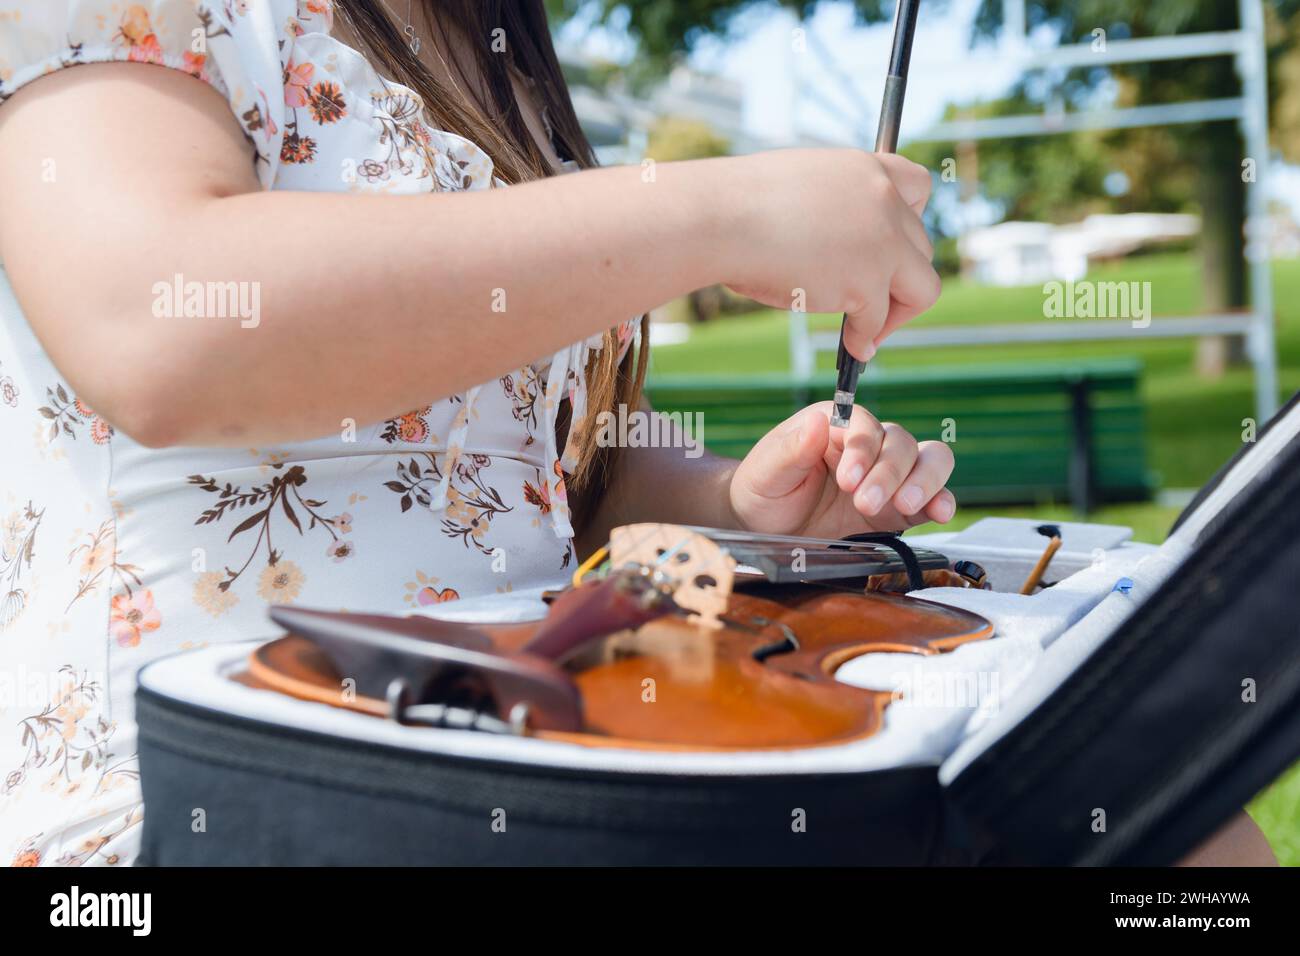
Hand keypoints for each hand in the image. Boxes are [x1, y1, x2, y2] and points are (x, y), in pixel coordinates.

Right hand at [717, 149, 938, 360]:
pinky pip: (878, 320)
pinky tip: (853, 347)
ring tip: (869, 333)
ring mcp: (881, 241)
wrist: (719, 218)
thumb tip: (832, 252)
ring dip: (897, 315)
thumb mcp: (796, 190)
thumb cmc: (734, 206)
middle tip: (872, 305)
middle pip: (921, 247)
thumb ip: (829, 211)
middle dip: (898, 280)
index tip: (889, 247)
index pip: (918, 186)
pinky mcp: (866, 281)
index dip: (910, 221)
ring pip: (922, 288)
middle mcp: (882, 200)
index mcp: (863, 169)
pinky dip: (865, 338)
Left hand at [728, 403, 955, 538]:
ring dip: (923, 481)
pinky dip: (941, 501)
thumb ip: (791, 449)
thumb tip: (817, 422)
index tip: (847, 480)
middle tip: (864, 502)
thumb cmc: (762, 490)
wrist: (765, 527)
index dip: (862, 450)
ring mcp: (887, 475)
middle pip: (900, 443)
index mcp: (835, 425)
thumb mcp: (765, 470)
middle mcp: (867, 444)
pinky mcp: (898, 507)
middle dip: (888, 473)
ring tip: (905, 506)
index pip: (864, 425)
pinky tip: (940, 512)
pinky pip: (931, 497)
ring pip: (928, 460)